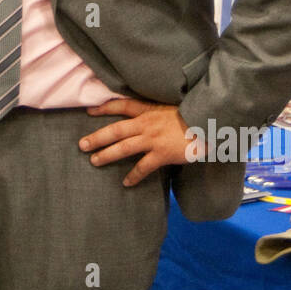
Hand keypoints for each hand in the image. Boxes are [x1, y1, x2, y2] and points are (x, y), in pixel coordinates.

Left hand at [79, 98, 195, 186]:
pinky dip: (134, 176)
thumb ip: (156, 112)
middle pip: (116, 130)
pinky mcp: (162, 154)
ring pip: (124, 147)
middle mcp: (147, 124)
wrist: (208, 122)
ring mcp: (153, 139)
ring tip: (94, 161)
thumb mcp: (171, 107)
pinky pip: (143, 167)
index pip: (122, 106)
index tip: (89, 112)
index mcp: (149, 110)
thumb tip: (147, 116)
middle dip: (97, 137)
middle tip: (82, 145)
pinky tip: (126, 183)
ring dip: (107, 155)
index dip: (105, 108)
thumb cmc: (192, 115)